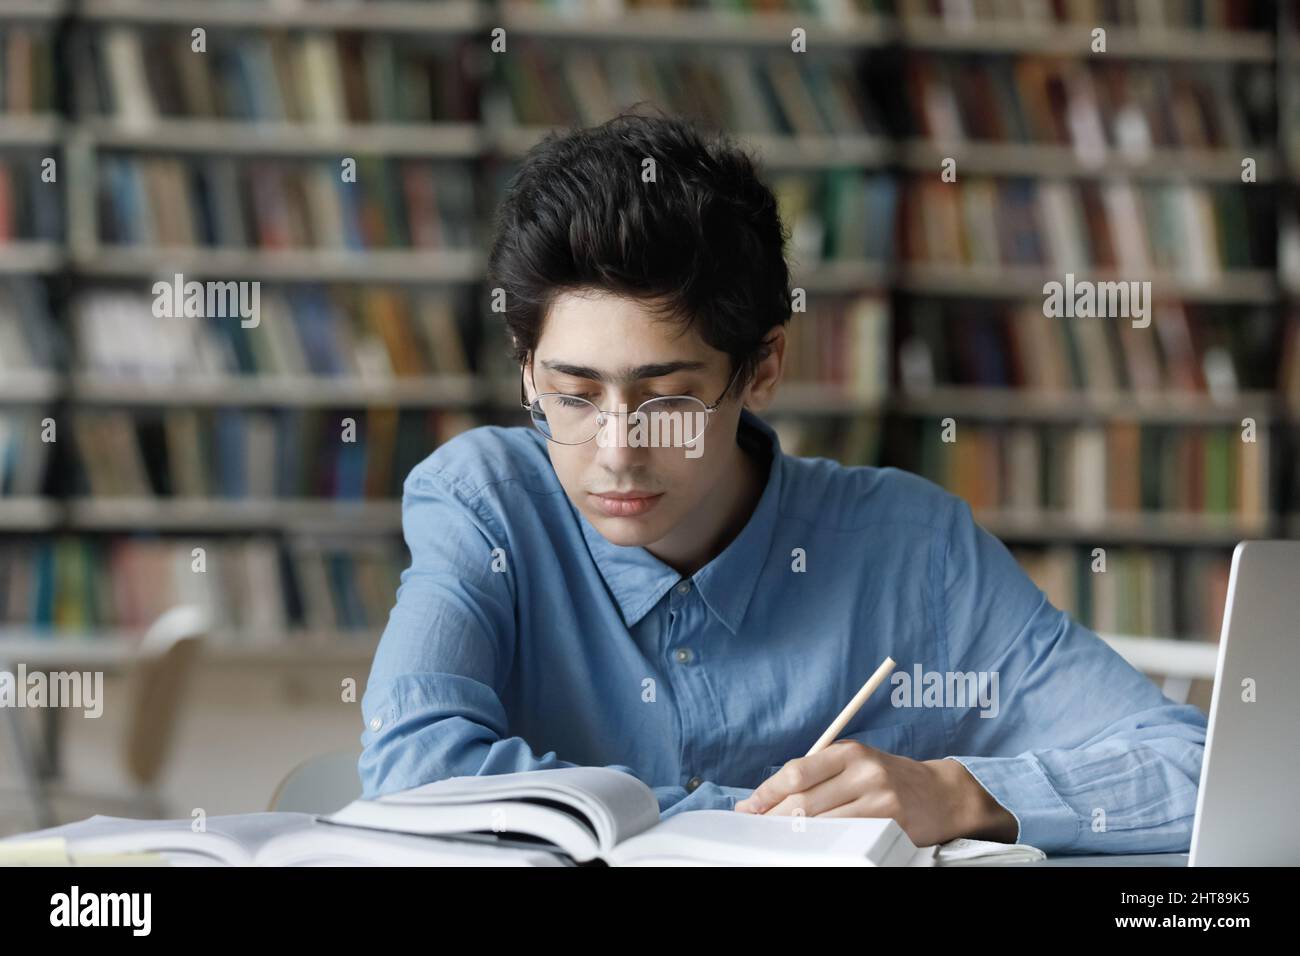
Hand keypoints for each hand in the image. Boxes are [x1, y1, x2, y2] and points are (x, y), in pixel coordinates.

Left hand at [732, 739, 1017, 847]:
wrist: (941, 794)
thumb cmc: (889, 778)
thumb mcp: (856, 763)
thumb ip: (818, 774)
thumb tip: (768, 797)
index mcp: (850, 751)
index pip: (797, 772)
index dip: (767, 793)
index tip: (747, 807)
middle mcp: (865, 771)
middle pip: (804, 801)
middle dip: (773, 817)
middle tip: (754, 827)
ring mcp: (880, 799)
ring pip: (822, 823)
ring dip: (793, 834)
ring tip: (775, 839)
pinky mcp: (891, 824)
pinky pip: (846, 837)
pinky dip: (822, 844)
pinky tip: (809, 846)